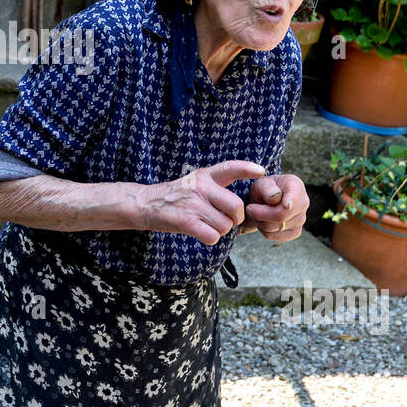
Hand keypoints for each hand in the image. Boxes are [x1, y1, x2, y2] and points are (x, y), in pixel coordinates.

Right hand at [135, 160, 267, 245]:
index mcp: (204, 175)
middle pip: (236, 207)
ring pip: (225, 225)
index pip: (229, 168)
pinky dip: (210, 238)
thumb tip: (241, 204)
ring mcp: (193, 204)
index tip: (260, 171)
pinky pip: (212, 236)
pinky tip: (200, 232)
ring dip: (220, 230)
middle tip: (226, 220)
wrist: (146, 204)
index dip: (246, 169)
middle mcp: (200, 187)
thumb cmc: (176, 196)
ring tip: (207, 224)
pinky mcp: (186, 222)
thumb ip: (215, 186)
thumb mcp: (194, 182)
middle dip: (235, 219)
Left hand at [238, 173, 308, 241]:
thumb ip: (267, 188)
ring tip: (257, 213)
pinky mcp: (295, 232)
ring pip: (275, 228)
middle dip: (260, 214)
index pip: (294, 198)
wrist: (264, 200)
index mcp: (296, 186)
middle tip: (250, 208)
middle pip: (281, 216)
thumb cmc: (264, 189)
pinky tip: (264, 221)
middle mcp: (303, 203)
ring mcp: (301, 219)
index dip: (289, 203)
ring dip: (260, 222)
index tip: (285, 205)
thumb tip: (275, 199)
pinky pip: (274, 236)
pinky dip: (264, 230)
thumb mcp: (261, 183)